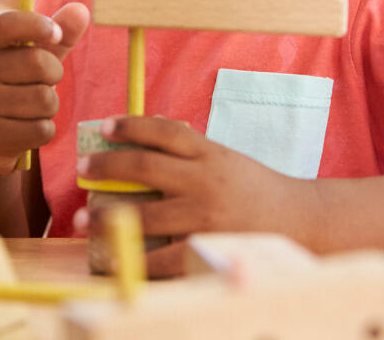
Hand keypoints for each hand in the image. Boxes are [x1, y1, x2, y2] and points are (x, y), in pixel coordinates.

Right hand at [0, 2, 88, 174]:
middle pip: (38, 63)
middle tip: (43, 82)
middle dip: (54, 74)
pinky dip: (44, 130)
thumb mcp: (33, 58)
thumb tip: (81, 9)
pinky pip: (41, 129)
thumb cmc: (15, 87)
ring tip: (32, 108)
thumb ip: (58, 35)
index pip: (6, 24)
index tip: (55, 34)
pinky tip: (26, 129)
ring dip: (50, 106)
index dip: (36, 24)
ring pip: (45, 99)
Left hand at [73, 115, 308, 276]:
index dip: (130, 126)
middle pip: (144, 166)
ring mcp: (205, 215)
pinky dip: (136, 258)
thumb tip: (146, 144)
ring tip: (84, 221)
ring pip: (145, 213)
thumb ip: (193, 153)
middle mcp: (205, 180)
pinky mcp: (207, 247)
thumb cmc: (257, 189)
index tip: (105, 127)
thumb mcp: (226, 160)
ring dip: (108, 217)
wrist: (300, 219)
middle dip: (107, 166)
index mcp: (210, 153)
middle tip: (83, 170)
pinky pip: (163, 256)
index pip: (163, 130)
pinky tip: (115, 257)